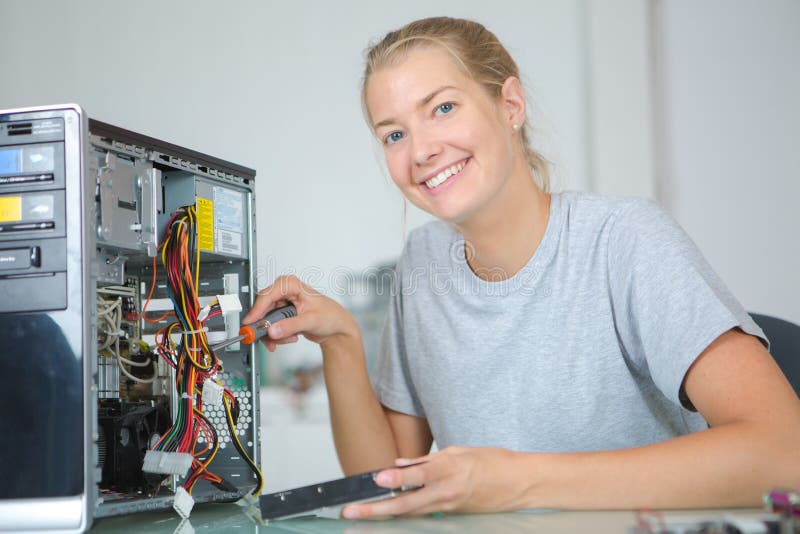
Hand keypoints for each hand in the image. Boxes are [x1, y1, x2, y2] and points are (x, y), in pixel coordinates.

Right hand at [242, 275, 357, 350]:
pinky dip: (277, 335)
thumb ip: (291, 326)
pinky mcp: (282, 316)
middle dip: (267, 326)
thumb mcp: (311, 320)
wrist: (336, 327)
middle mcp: (285, 292)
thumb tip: (272, 330)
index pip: (268, 295)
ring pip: (266, 320)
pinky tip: (290, 338)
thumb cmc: (331, 316)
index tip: (251, 322)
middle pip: (264, 308)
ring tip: (289, 338)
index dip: (258, 309)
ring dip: (274, 333)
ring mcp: (282, 304)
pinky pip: (271, 326)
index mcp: (292, 285)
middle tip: (267, 338)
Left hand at [341, 446, 524, 518]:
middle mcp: (447, 492)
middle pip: (406, 504)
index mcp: (450, 469)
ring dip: (384, 515)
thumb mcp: (458, 451)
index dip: (395, 478)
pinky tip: (386, 514)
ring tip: (361, 515)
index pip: (417, 475)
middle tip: (352, 510)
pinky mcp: (452, 516)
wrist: (520, 484)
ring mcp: (449, 508)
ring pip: (410, 514)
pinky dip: (404, 515)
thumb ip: (426, 461)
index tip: (376, 478)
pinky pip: (423, 515)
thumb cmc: (493, 462)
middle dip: (376, 508)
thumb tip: (398, 465)